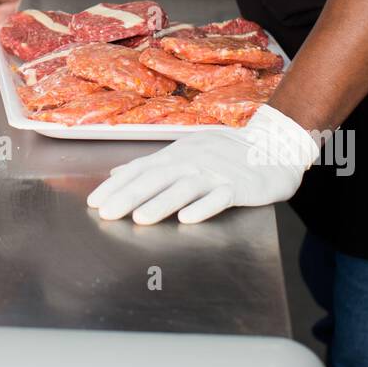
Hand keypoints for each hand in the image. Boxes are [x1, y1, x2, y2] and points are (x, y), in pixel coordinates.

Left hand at [86, 104, 320, 224]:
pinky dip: (204, 207)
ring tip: (140, 218)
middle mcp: (192, 160)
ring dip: (161, 203)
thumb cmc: (225, 153)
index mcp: (176, 154)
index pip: (140, 169)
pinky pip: (220, 197)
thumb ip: (151, 164)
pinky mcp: (240, 186)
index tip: (94, 202)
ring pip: (185, 188)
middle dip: (129, 196)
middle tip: (107, 214)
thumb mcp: (185, 151)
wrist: (273, 147)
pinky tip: (188, 219)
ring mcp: (216, 172)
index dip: (116, 186)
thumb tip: (116, 172)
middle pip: (157, 178)